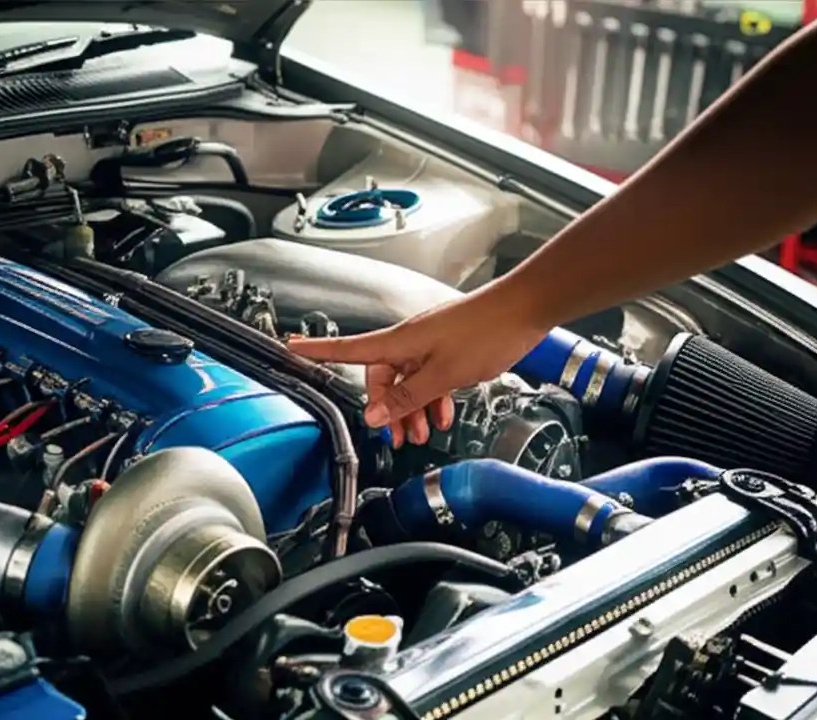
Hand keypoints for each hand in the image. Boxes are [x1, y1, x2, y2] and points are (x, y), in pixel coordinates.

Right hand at [287, 290, 545, 447]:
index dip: (318, 351)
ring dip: (413, 408)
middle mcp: (411, 340)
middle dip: (387, 409)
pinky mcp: (449, 347)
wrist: (524, 310)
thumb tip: (375, 415)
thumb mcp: (444, 375)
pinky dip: (433, 396)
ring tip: (424, 432)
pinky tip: (444, 414)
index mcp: (400, 342)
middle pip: (382, 377)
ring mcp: (430, 343)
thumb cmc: (487, 331)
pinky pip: (429, 376)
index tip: (292, 349)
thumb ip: (408, 397)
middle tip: (396, 436)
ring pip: (408, 381)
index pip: (349, 349)